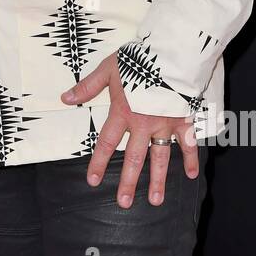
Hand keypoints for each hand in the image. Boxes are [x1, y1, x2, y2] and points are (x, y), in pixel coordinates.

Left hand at [61, 52, 198, 207]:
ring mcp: (165, 123)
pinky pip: (188, 142)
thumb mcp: (108, 69)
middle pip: (134, 158)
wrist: (171, 52)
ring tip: (155, 201)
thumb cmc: (138, 59)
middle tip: (124, 203)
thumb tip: (65, 98)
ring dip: (158, 180)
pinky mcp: (184, 119)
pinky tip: (190, 175)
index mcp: (123, 112)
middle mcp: (143, 123)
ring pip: (161, 157)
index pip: (107, 142)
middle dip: (128, 182)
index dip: (98, 162)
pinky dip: (190, 158)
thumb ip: (88, 86)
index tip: (92, 180)